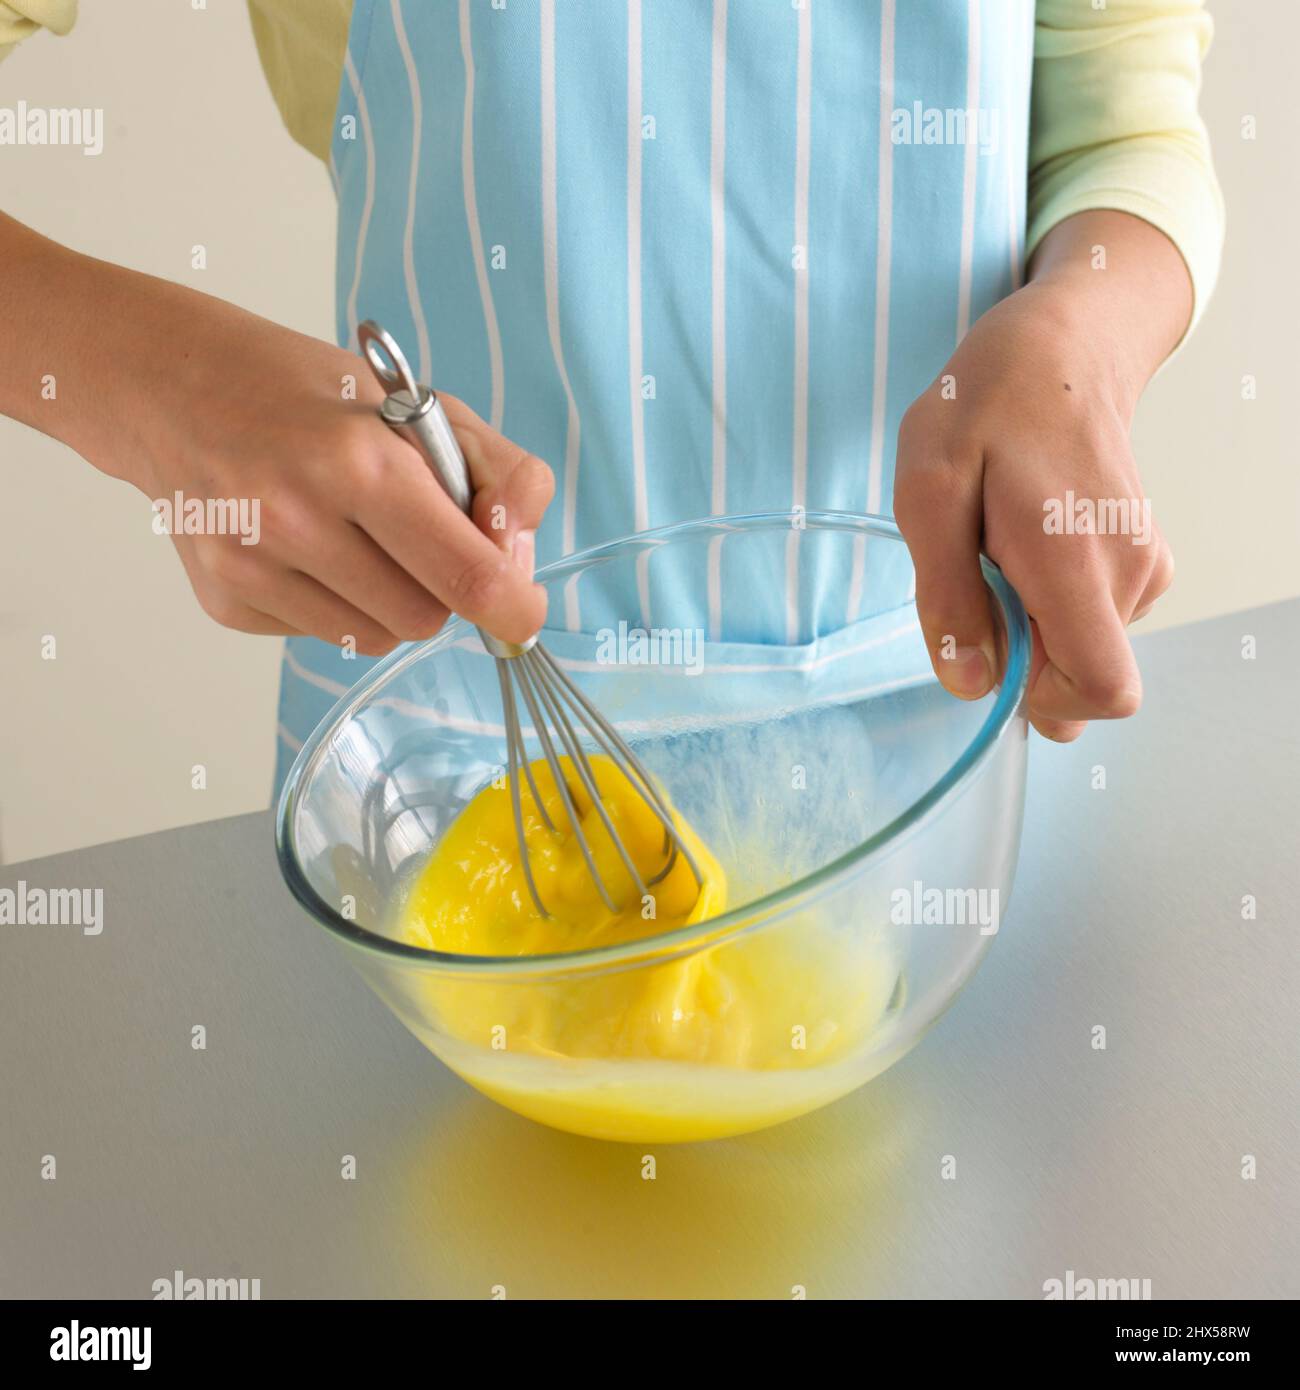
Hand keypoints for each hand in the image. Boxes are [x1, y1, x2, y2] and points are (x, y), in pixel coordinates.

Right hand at [8, 226, 550, 657]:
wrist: (168, 387)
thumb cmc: (308, 395)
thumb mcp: (420, 404)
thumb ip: (499, 474)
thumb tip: (519, 560)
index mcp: (357, 463)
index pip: (466, 576)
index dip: (513, 604)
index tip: (523, 607)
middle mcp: (294, 520)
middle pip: (425, 619)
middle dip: (441, 588)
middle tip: (420, 537)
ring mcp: (250, 567)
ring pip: (375, 638)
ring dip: (390, 600)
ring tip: (357, 536)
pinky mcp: (223, 600)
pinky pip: (321, 635)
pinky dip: (334, 602)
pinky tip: (304, 547)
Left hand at [894, 212, 1189, 741]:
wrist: (1057, 348)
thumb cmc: (982, 410)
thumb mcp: (928, 495)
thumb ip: (947, 598)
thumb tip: (971, 684)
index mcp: (1077, 564)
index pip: (1102, 691)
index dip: (1042, 698)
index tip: (993, 646)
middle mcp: (1130, 573)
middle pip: (1086, 677)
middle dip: (1024, 655)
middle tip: (983, 577)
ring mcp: (1146, 565)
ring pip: (1087, 647)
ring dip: (1033, 621)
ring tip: (1000, 546)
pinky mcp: (1144, 556)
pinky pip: (1094, 616)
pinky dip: (1053, 600)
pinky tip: (1026, 541)